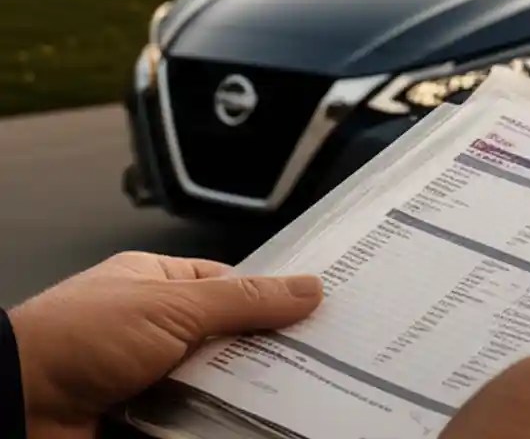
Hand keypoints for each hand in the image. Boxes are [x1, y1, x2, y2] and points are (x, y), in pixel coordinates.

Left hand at [9, 251, 322, 438]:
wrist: (17, 408)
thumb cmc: (75, 338)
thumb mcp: (173, 304)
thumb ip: (245, 300)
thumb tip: (308, 288)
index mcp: (156, 284)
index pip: (232, 288)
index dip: (274, 300)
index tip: (319, 316)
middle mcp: (153, 330)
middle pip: (231, 343)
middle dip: (264, 357)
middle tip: (317, 366)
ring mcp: (149, 379)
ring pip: (218, 387)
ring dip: (244, 397)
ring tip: (293, 403)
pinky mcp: (146, 422)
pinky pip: (197, 423)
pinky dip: (219, 426)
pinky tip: (250, 425)